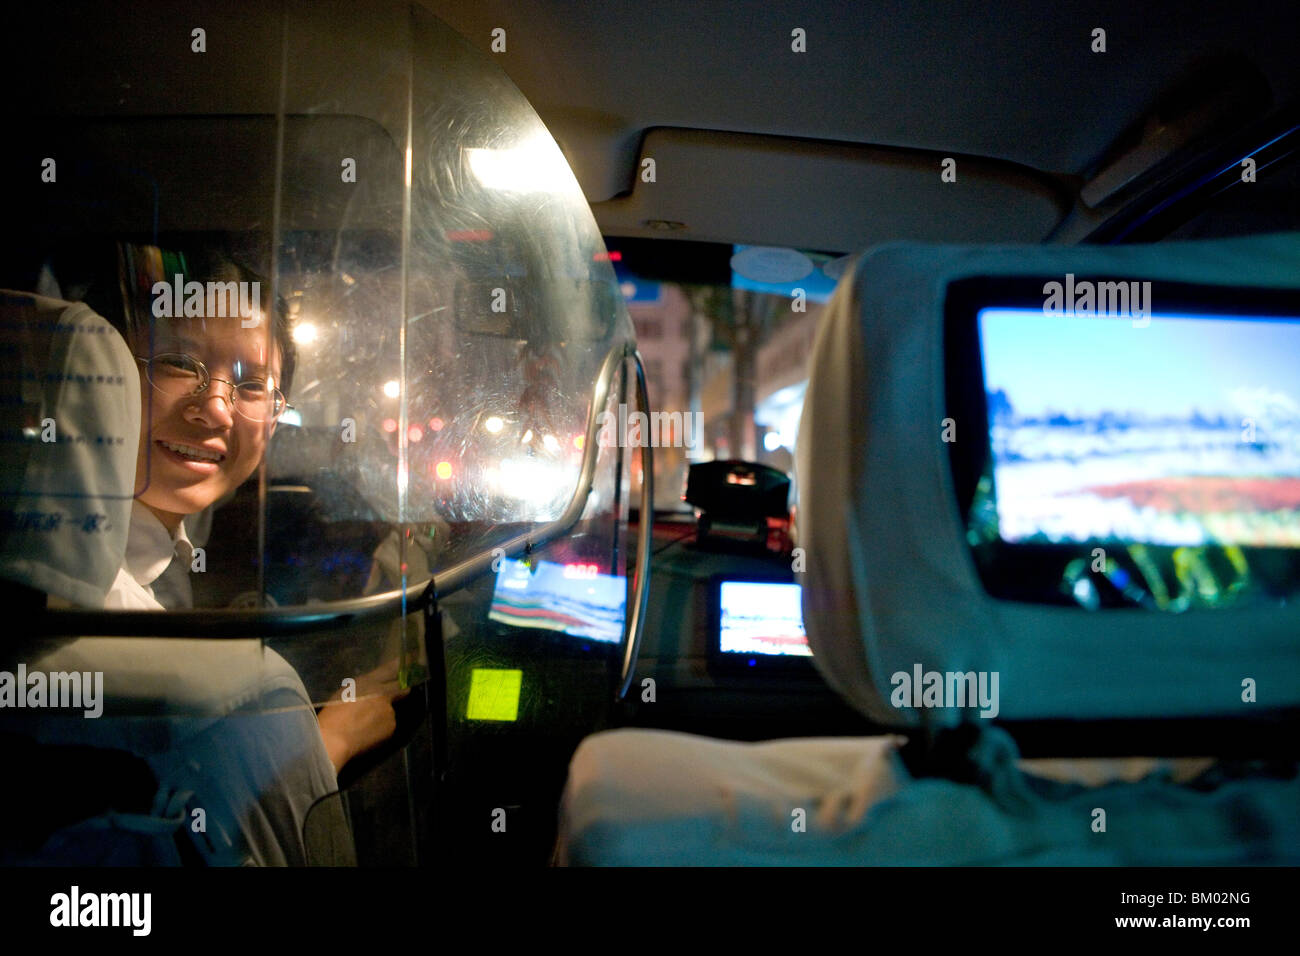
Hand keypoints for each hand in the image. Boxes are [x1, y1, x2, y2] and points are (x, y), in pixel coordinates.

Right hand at [316, 657, 411, 773]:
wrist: (334, 739)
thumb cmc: (331, 715)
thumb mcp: (345, 693)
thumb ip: (363, 689)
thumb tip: (371, 690)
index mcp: (368, 682)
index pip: (391, 668)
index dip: (404, 663)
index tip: (414, 658)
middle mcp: (383, 693)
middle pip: (402, 689)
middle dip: (402, 691)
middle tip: (398, 695)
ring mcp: (389, 710)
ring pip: (390, 712)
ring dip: (383, 716)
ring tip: (365, 725)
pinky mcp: (391, 726)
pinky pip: (388, 726)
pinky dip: (381, 730)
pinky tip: (367, 735)